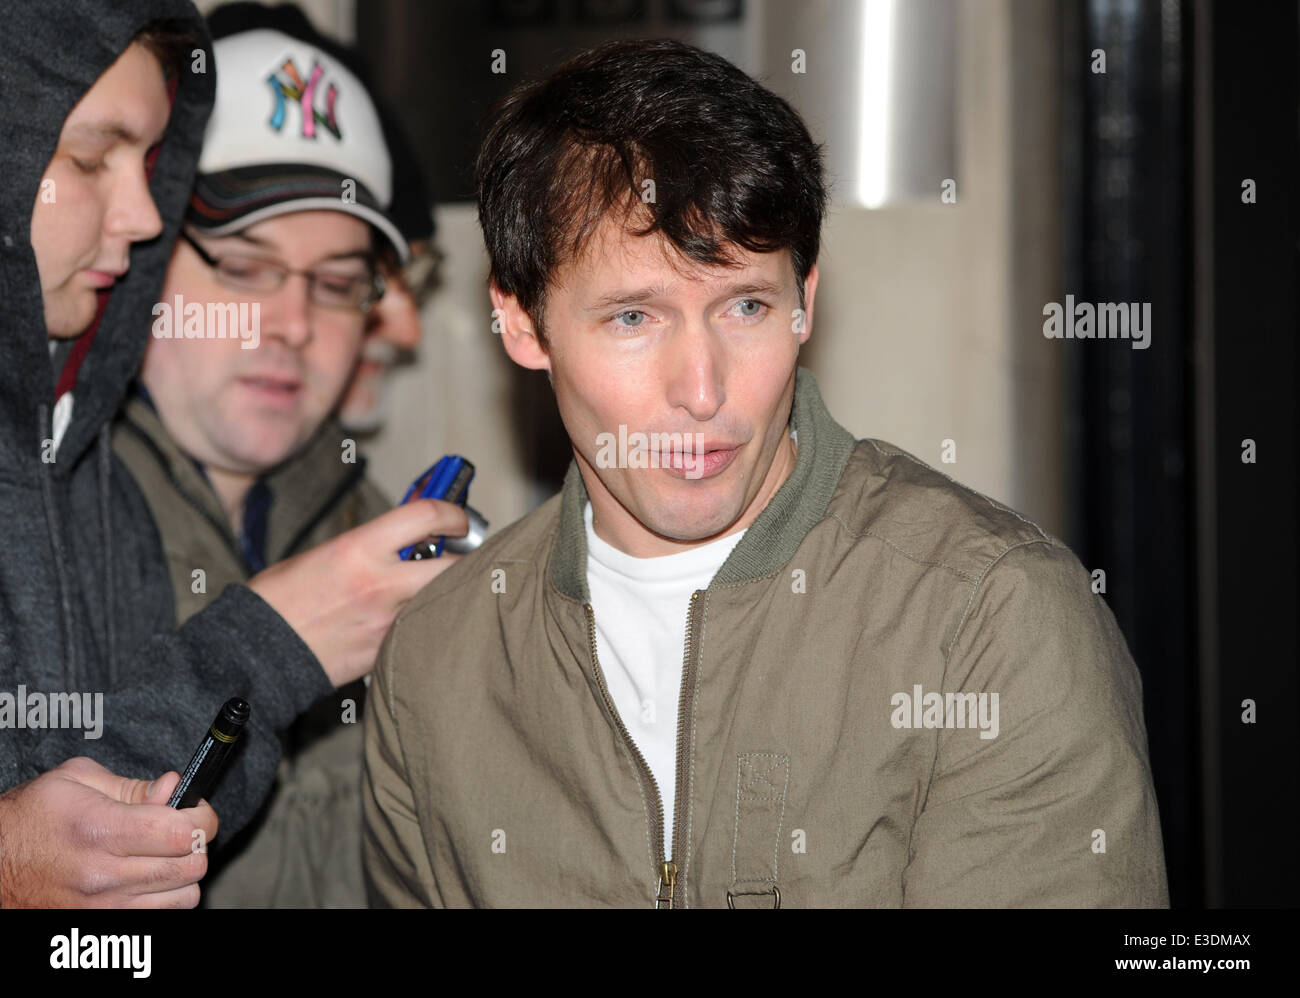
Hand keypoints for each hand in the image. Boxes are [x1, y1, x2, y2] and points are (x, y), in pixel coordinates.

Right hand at [0, 757, 217, 907]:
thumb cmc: (29, 819)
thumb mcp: (74, 780)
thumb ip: (133, 785)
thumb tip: (173, 788)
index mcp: (100, 831)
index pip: (181, 833)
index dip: (201, 817)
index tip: (194, 810)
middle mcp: (103, 876)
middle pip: (191, 866)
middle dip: (195, 842)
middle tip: (178, 829)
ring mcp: (103, 908)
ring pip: (185, 897)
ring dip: (183, 873)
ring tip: (162, 855)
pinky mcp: (103, 926)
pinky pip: (162, 916)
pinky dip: (166, 897)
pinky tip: (148, 878)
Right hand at [247, 499, 468, 687]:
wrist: (255, 652)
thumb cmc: (281, 599)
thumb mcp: (325, 554)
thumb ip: (370, 546)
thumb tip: (410, 541)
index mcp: (360, 550)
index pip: (426, 516)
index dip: (453, 514)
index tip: (458, 520)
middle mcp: (381, 584)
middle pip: (453, 566)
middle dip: (465, 560)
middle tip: (462, 558)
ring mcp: (387, 622)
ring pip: (441, 601)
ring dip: (444, 593)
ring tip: (433, 589)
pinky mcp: (385, 653)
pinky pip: (418, 631)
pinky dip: (421, 623)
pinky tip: (410, 621)